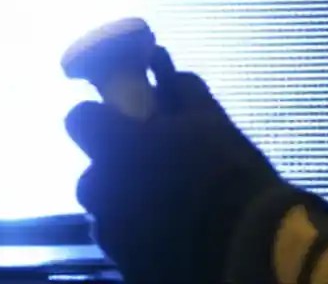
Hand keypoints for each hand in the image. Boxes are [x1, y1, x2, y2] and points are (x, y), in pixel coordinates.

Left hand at [64, 59, 286, 281]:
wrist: (249, 250)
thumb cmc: (229, 178)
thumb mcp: (212, 123)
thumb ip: (181, 91)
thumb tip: (163, 64)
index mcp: (115, 146)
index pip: (78, 118)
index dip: (100, 118)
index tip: (124, 121)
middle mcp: (100, 188)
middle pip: (93, 171)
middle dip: (117, 168)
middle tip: (157, 170)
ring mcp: (109, 230)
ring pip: (107, 208)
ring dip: (128, 202)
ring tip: (170, 208)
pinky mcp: (123, 263)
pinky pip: (121, 240)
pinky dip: (139, 234)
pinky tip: (171, 235)